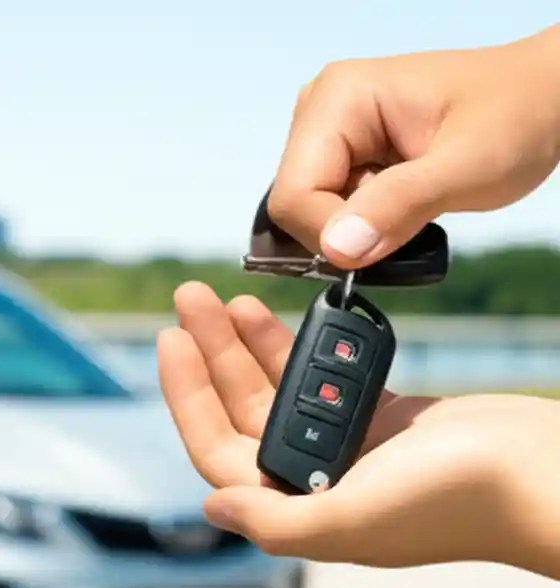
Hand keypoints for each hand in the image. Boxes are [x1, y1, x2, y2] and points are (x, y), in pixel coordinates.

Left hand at [158, 282, 559, 578]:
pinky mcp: (384, 418)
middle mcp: (316, 481)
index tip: (169, 339)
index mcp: (300, 508)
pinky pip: (323, 375)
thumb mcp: (353, 520)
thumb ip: (277, 520)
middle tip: (188, 299)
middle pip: (241, 409)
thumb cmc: (457, 500)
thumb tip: (212, 504)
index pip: (218, 448)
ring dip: (249, 345)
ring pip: (278, 387)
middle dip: (211, 354)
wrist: (543, 473)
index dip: (185, 396)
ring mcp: (350, 447)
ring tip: (225, 299)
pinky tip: (277, 316)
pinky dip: (300, 346)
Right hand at [269, 24, 559, 268]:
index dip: (330, 235)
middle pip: (295, 205)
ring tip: (414, 204)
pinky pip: (329, 208)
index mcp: (337, 99)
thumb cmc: (517, 116)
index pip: (293, 195)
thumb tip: (337, 249)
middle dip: (348, 231)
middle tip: (411, 218)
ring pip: (311, 213)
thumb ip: (399, 206)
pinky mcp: (341, 152)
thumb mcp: (469, 167)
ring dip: (360, 227)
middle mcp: (319, 110)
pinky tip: (404, 203)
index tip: (384, 245)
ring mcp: (327, 131)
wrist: (544, 98)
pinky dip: (366, 222)